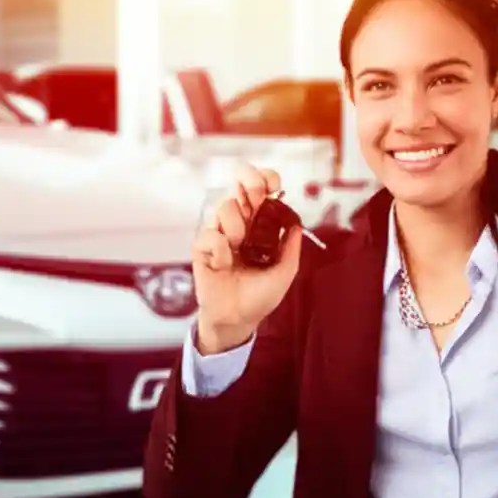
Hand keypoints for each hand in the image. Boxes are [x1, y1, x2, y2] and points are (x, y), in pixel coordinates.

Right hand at [192, 164, 301, 354]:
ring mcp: (219, 232)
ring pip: (224, 205)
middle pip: (239, 185)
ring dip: (236, 226)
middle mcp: (238, 223)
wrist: (238, 318)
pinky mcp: (202, 246)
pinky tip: (223, 264)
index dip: (265, 178)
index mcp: (258, 224)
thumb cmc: (260, 296)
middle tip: (256, 202)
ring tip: (239, 248)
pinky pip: (210, 234)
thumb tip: (295, 222)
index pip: (260, 189)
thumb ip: (290, 246)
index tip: (272, 185)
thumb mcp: (285, 271)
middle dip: (250, 185)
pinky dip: (220, 248)